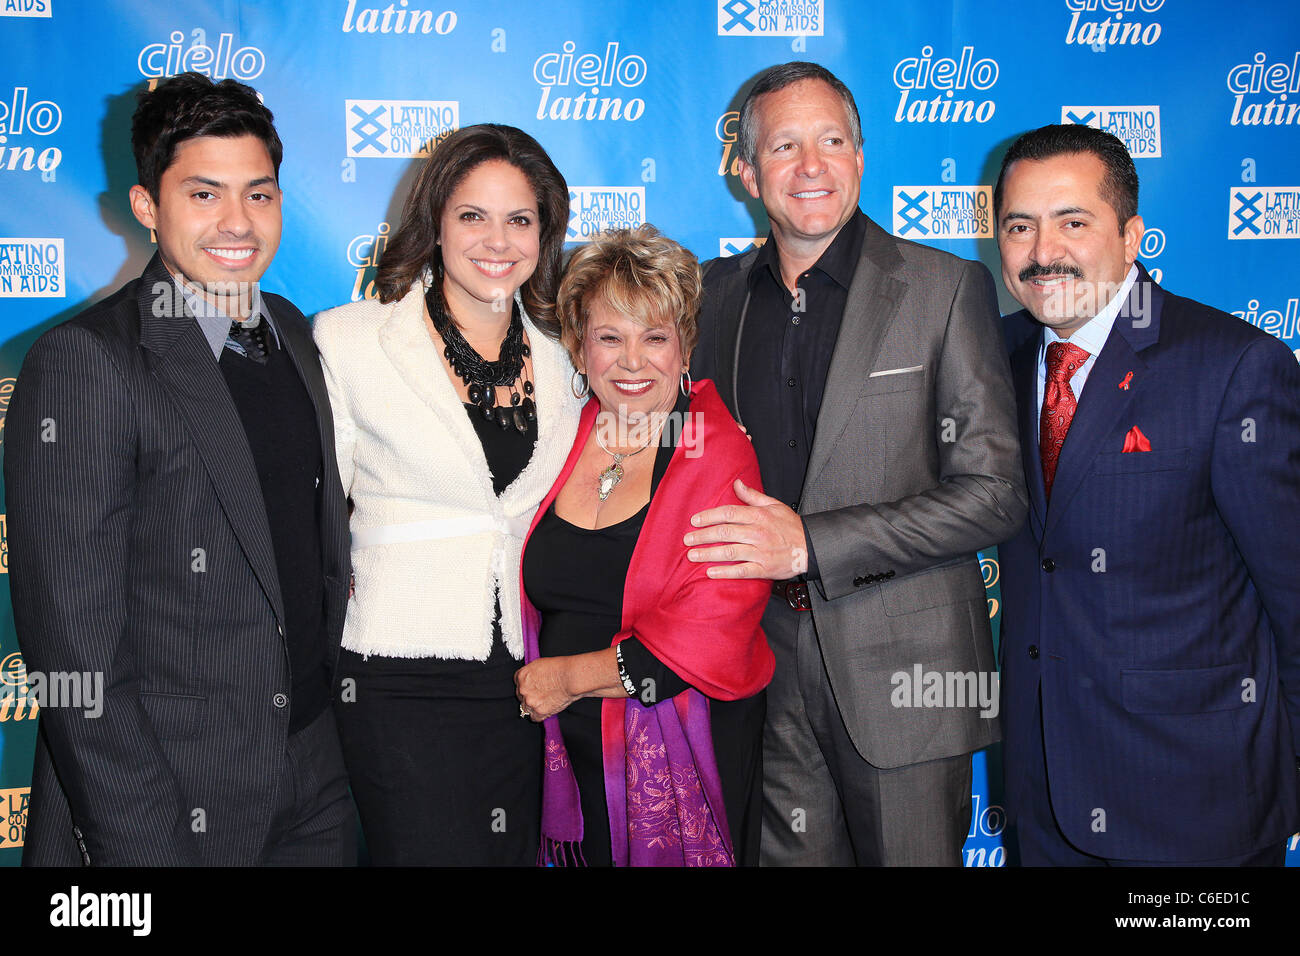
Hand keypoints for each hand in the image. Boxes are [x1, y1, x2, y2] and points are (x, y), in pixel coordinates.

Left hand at [515, 657, 578, 721]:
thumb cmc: (561, 669)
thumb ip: (532, 674)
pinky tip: (546, 708)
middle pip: (521, 696)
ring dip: (533, 706)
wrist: (571, 678)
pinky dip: (540, 715)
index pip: (518, 683)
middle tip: (541, 694)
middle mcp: (523, 689)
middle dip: (529, 695)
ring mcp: (530, 701)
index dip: (526, 685)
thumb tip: (532, 680)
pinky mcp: (538, 712)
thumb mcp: (540, 664)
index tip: (532, 687)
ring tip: (545, 701)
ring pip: (526, 708)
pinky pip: (534, 718)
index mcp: (522, 676)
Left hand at [684, 479, 808, 579]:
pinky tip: (710, 572)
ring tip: (692, 555)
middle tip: (687, 539)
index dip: (709, 517)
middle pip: (724, 533)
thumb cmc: (791, 526)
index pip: (728, 513)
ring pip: (729, 552)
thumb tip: (736, 483)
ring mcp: (760, 552)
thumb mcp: (774, 504)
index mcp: (759, 516)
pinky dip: (724, 572)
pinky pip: (741, 571)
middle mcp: (757, 533)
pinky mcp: (764, 568)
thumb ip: (753, 495)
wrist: (811, 547)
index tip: (695, 521)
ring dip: (708, 554)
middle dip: (702, 536)